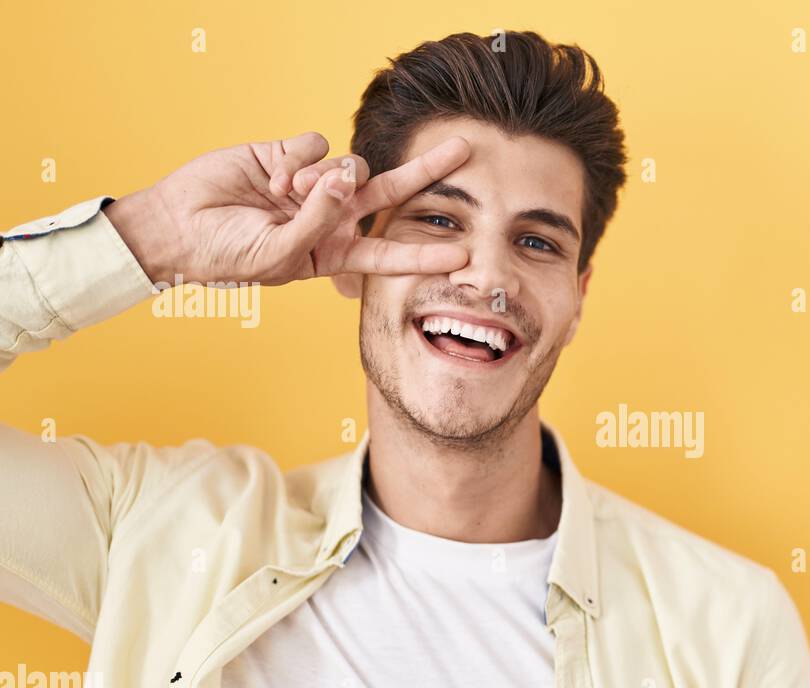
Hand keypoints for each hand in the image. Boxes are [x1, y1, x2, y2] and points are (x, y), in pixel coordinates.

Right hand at [103, 131, 470, 285]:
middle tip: (464, 150)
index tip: (462, 254)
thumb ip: (319, 219)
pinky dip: (297, 161)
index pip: (389, 251)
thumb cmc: (229, 255)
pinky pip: (316, 145)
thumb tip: (347, 176)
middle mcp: (332, 215)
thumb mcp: (281, 253)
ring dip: (324, 180)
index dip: (425, 253)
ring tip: (286, 197)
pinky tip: (272, 180)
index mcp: (335, 252)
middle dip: (426, 171)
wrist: (179, 226)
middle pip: (391, 193)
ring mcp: (314, 184)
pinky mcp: (290, 154)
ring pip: (351, 165)